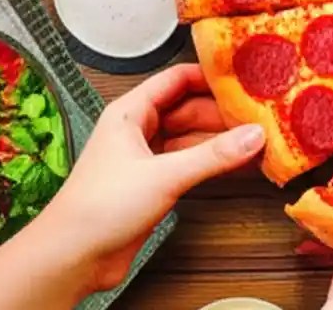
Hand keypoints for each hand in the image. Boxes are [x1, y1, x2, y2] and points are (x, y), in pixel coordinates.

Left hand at [38, 63, 263, 290]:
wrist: (73, 256)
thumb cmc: (98, 208)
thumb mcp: (164, 175)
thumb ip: (213, 155)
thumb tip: (254, 135)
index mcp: (130, 113)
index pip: (176, 79)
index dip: (209, 75)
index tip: (244, 76)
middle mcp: (138, 131)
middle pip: (189, 109)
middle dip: (223, 112)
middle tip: (259, 113)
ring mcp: (147, 158)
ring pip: (192, 138)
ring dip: (221, 139)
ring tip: (257, 138)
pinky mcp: (154, 184)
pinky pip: (191, 163)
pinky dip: (213, 162)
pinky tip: (238, 164)